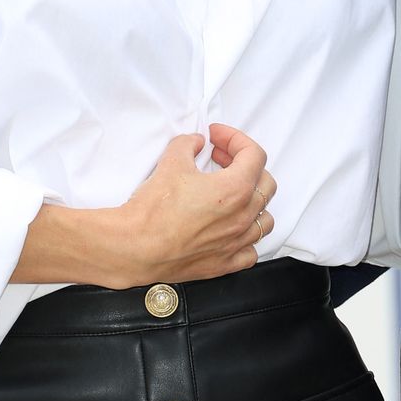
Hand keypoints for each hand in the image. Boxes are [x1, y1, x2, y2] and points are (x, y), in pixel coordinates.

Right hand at [117, 123, 276, 286]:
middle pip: (265, 184)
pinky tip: (231, 229)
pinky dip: (246, 238)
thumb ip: (188, 144)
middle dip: (245, 166)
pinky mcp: (224, 264)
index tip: (217, 137)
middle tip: (221, 159)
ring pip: (264, 219)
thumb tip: (196, 142)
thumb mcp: (171, 161)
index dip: (236, 139)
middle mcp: (242, 217)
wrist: (135, 246)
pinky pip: (251, 251)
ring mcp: (236, 243)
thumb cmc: (153, 209)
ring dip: (253, 202)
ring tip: (232, 194)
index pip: (254, 155)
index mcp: (236, 189)